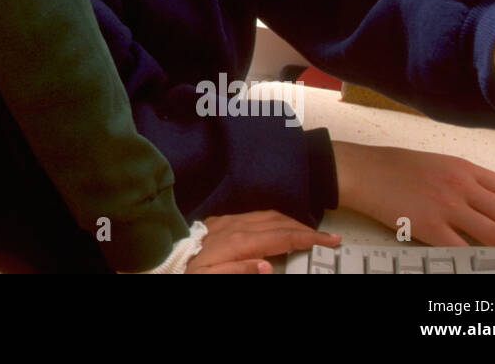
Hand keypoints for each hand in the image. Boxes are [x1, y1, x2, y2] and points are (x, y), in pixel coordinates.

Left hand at [185, 210, 340, 273]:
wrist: (164, 260)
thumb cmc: (190, 273)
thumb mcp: (214, 278)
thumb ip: (242, 271)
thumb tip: (268, 266)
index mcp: (238, 242)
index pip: (282, 237)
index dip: (309, 239)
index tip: (330, 240)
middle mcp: (235, 226)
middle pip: (279, 222)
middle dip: (305, 229)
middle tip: (327, 238)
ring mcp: (227, 221)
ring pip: (268, 215)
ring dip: (290, 222)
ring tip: (308, 232)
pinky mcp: (220, 221)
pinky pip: (254, 215)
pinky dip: (273, 219)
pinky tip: (277, 226)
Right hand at [331, 140, 494, 262]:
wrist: (361, 171)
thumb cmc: (394, 166)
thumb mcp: (437, 163)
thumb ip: (466, 181)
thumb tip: (492, 204)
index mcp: (465, 168)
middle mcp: (461, 186)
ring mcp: (445, 206)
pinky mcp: (428, 226)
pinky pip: (463, 249)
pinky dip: (481, 261)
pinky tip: (492, 269)